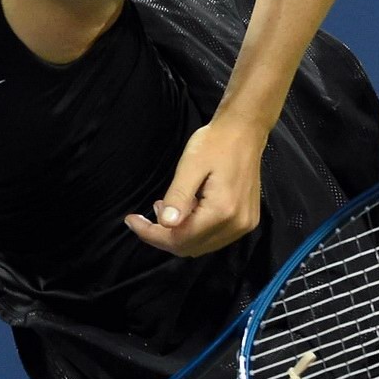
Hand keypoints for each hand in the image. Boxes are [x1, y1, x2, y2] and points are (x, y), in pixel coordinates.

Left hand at [124, 118, 266, 256]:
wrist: (245, 131)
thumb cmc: (215, 143)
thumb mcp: (191, 165)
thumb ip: (178, 196)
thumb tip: (166, 224)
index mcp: (222, 211)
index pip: (179, 238)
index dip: (152, 234)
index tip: (132, 221)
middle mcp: (236, 225)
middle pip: (190, 247)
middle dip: (163, 235)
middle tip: (149, 212)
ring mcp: (244, 225)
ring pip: (201, 246)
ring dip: (179, 234)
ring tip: (168, 207)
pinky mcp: (247, 221)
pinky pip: (214, 238)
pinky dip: (196, 230)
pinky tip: (189, 209)